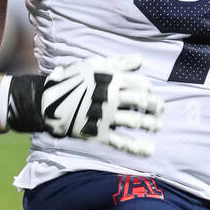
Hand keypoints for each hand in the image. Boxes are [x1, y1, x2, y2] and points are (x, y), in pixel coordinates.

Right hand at [6, 55, 163, 156]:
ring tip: (157, 126)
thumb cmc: (72, 79)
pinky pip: (121, 141)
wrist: (48, 101)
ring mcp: (105, 116)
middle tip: (162, 109)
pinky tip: (149, 149)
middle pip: (141, 101)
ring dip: (150, 124)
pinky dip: (136, 147)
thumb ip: (118, 62)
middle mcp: (111, 97)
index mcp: (111, 79)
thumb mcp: (93, 64)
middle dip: (155, 105)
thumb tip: (140, 59)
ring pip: (135, 121)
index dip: (147, 87)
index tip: (149, 91)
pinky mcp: (99, 133)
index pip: (139, 83)